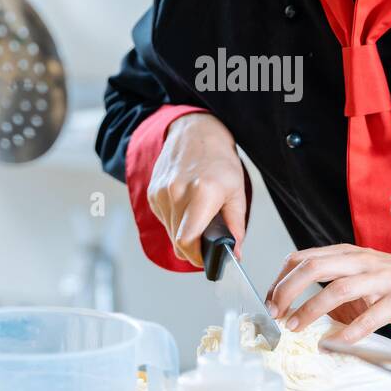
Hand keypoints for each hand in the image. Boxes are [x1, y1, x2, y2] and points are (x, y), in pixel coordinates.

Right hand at [147, 112, 245, 267]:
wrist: (195, 131)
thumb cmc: (219, 159)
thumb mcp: (237, 190)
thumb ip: (236, 225)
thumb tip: (235, 251)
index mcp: (202, 192)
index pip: (187, 241)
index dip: (197, 257)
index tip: (208, 259)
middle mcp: (177, 192)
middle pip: (178, 242)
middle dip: (194, 250)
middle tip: (208, 244)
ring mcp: (161, 192)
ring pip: (170, 233)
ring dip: (184, 234)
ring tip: (199, 218)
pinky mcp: (153, 192)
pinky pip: (164, 220)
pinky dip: (175, 221)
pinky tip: (187, 207)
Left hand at [265, 244, 390, 343]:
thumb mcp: (362, 273)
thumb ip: (334, 285)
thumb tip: (301, 308)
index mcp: (348, 253)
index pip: (303, 258)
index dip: (281, 280)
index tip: (269, 301)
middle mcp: (361, 261)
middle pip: (314, 268)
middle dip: (287, 292)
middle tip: (275, 314)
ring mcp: (380, 279)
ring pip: (337, 289)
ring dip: (311, 310)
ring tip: (296, 328)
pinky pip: (372, 315)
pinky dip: (351, 330)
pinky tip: (336, 343)